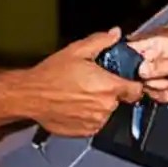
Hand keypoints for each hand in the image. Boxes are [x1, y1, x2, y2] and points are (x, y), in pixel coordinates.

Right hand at [18, 28, 144, 136]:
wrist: (30, 96)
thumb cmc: (51, 75)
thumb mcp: (77, 50)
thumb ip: (101, 41)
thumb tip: (115, 34)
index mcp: (109, 86)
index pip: (136, 90)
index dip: (132, 84)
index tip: (125, 81)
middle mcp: (105, 107)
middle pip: (119, 100)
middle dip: (110, 92)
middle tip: (92, 83)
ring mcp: (95, 122)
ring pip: (106, 112)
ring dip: (98, 105)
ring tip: (80, 94)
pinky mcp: (85, 132)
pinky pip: (94, 123)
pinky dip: (88, 116)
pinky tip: (75, 105)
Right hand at [128, 35, 167, 106]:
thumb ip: (163, 65)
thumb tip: (143, 68)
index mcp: (162, 44)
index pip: (138, 46)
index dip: (133, 57)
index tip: (138, 69)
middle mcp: (156, 58)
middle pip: (136, 69)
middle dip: (151, 78)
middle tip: (166, 79)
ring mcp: (156, 74)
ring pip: (143, 84)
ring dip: (159, 88)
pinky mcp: (158, 88)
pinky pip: (151, 94)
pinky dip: (163, 96)